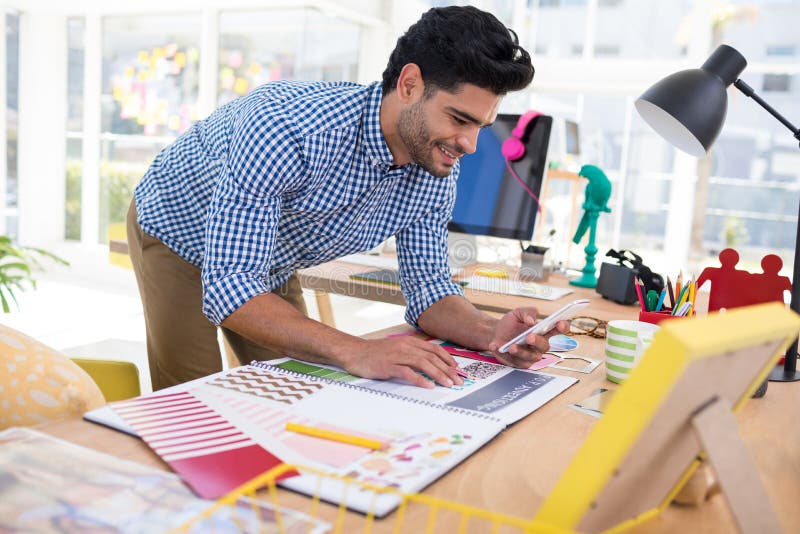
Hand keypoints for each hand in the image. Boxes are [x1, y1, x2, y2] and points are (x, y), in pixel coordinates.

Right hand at [342, 336, 463, 388]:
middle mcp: (405, 346)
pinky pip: (408, 372)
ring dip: (438, 374)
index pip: (434, 349)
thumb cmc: (375, 353)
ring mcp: (397, 355)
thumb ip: (411, 353)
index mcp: (409, 342)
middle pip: (432, 357)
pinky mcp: (388, 366)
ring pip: (423, 363)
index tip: (457, 369)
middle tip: (458, 381)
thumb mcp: (396, 348)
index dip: (448, 359)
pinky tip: (428, 386)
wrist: (354, 352)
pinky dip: (420, 379)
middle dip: (448, 370)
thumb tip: (429, 363)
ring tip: (448, 384)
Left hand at [487, 307, 568, 367]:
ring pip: (530, 357)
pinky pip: (514, 361)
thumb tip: (531, 320)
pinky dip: (505, 354)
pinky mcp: (519, 363)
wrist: (494, 333)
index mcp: (543, 331)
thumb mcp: (518, 313)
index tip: (560, 322)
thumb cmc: (510, 324)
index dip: (562, 326)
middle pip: (544, 346)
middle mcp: (539, 345)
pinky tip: (496, 346)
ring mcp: (530, 356)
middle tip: (529, 336)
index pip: (557, 329)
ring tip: (512, 346)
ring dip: (521, 351)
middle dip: (537, 341)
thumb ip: (527, 312)